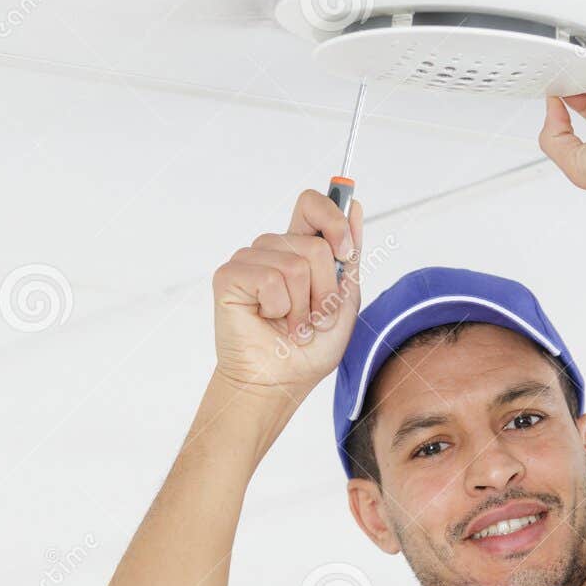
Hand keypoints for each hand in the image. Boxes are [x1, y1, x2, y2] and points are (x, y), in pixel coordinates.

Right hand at [211, 189, 363, 397]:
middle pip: (314, 244)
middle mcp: (273, 249)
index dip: (333, 219)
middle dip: (325, 290)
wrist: (282, 381)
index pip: (312, 204)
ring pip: (295, 265)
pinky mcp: (229, 276)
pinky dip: (279, 308)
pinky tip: (269, 320)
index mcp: (299, 249)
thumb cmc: (310, 348)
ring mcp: (249, 260)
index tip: (345, 252)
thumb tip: (355, 205)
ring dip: (302, 307)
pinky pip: (269, 279)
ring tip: (292, 325)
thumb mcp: (344, 299)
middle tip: (314, 317)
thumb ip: (349, 255)